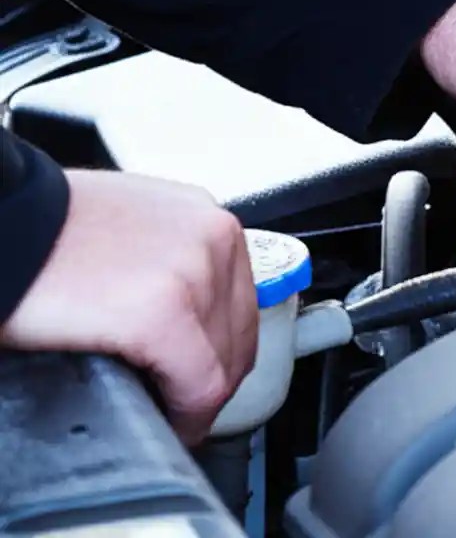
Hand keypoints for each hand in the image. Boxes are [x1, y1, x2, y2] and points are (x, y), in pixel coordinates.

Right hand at [0, 171, 258, 444]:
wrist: (2, 226)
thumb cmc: (47, 232)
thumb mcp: (136, 229)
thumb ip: (173, 262)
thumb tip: (190, 315)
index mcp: (207, 221)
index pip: (241, 304)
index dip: (222, 352)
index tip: (199, 378)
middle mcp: (213, 239)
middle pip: (238, 336)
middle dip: (213, 380)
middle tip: (181, 406)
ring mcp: (194, 275)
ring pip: (224, 367)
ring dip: (197, 402)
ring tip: (168, 417)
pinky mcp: (163, 314)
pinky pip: (200, 387)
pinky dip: (186, 416)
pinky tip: (166, 424)